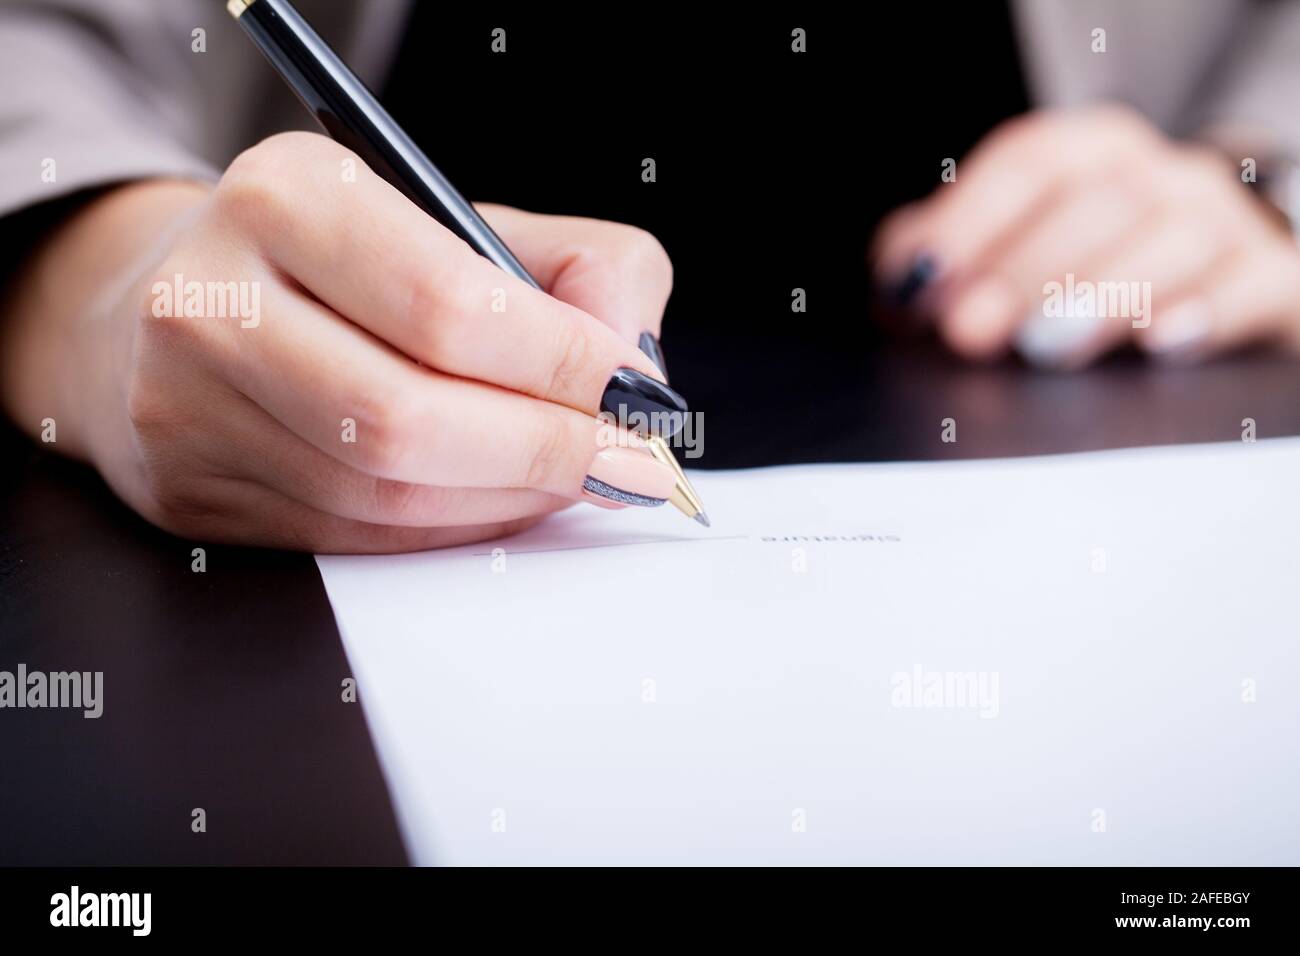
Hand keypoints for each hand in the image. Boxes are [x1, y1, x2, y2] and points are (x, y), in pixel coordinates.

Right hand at [0, 132, 680, 551]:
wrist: (199, 302)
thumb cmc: (358, 263)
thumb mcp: (476, 221)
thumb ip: (590, 271)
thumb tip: (636, 373)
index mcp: (288, 195)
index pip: (448, 305)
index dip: (562, 366)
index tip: (636, 399)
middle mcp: (213, 297)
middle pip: (407, 417)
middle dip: (546, 451)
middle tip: (624, 464)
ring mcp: (184, 406)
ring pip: (383, 494)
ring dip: (506, 500)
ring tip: (569, 478)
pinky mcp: (188, 492)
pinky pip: (352, 539)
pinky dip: (449, 530)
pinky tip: (496, 501)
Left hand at [872, 104, 1299, 367]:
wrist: (1207, 301)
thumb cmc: (1083, 275)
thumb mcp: (1005, 253)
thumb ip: (941, 255)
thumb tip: (898, 281)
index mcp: (1086, 153)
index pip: (1029, 162)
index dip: (968, 222)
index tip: (921, 285)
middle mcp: (1156, 174)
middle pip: (1095, 200)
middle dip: (1022, 269)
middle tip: (970, 332)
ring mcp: (1221, 223)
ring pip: (1175, 234)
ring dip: (1102, 291)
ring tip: (1047, 346)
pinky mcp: (1268, 280)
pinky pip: (1252, 283)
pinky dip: (1206, 311)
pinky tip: (1158, 343)